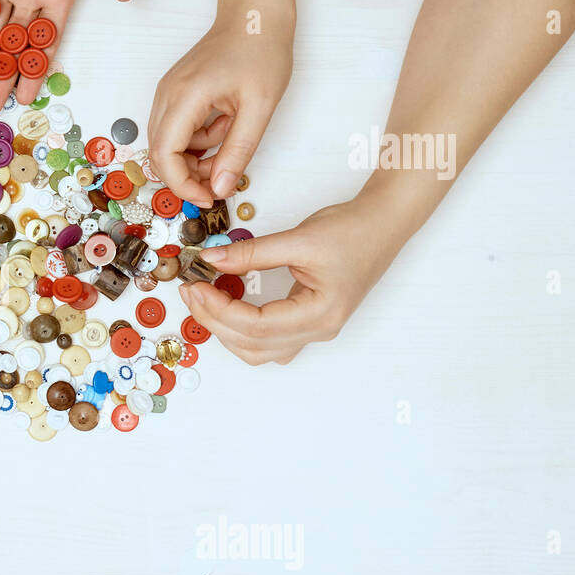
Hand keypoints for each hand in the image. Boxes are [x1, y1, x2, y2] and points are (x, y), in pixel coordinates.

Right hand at [147, 8, 293, 207]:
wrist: (255, 14)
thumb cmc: (261, 50)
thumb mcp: (259, 108)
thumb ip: (237, 151)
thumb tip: (219, 189)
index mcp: (186, 96)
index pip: (165, 155)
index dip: (182, 184)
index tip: (208, 198)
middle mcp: (167, 94)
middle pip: (160, 153)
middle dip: (189, 174)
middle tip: (221, 179)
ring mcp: (167, 92)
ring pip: (168, 143)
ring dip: (196, 156)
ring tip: (231, 136)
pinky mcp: (175, 92)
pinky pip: (177, 129)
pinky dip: (198, 139)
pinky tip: (225, 124)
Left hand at [178, 197, 404, 364]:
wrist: (384, 223)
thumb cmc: (353, 230)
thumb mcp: (299, 238)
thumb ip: (251, 253)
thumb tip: (209, 260)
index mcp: (321, 314)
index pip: (257, 326)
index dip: (219, 308)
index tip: (195, 285)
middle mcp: (319, 330)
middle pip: (253, 345)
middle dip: (214, 320)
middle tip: (191, 290)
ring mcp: (314, 330)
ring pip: (258, 350)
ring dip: (226, 329)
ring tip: (204, 296)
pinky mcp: (307, 322)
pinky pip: (267, 340)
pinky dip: (241, 328)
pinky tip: (226, 303)